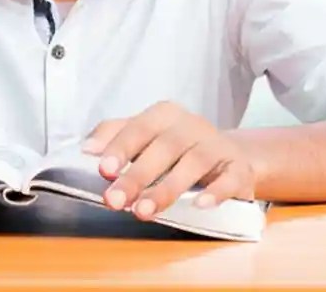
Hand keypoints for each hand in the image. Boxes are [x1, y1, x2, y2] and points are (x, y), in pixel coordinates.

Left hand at [83, 101, 258, 220]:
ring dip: (167, 189)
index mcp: (164, 114)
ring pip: (193, 164)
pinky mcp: (239, 169)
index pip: (138, 128)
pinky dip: (214, 192)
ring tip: (144, 212)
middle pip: (163, 148)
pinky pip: (229, 179)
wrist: (230, 157)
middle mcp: (192, 125)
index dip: (120, 148)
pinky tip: (199, 205)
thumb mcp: (144, 137)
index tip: (103, 170)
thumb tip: (86, 150)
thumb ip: (114, 137)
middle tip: (115, 201)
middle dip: (136, 176)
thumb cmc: (175, 148)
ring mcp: (217, 145)